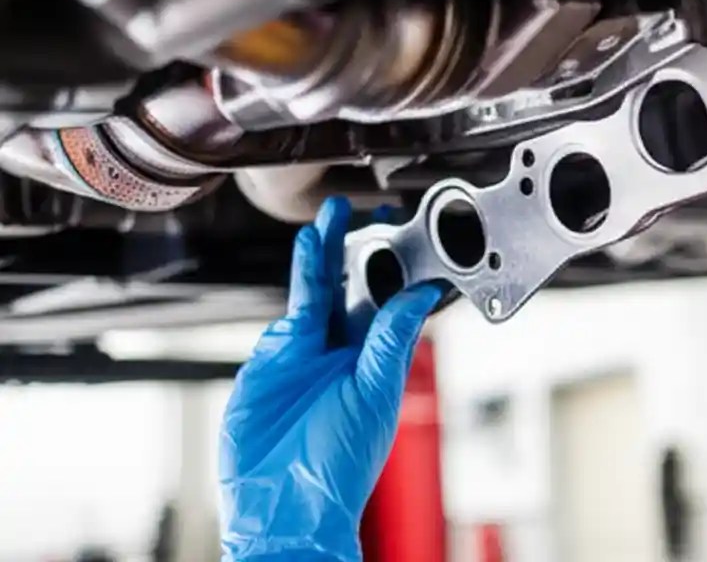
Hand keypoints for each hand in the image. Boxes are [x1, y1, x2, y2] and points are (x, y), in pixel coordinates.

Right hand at [219, 197, 441, 560]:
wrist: (282, 504)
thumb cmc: (338, 466)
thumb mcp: (375, 396)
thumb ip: (393, 342)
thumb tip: (423, 295)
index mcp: (379, 362)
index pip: (394, 304)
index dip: (403, 270)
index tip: (414, 235)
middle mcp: (345, 353)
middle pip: (355, 288)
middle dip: (363, 249)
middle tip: (375, 211)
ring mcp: (307, 352)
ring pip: (321, 291)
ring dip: (329, 253)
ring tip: (337, 216)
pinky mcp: (273, 357)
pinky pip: (292, 308)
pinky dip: (302, 275)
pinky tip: (310, 248)